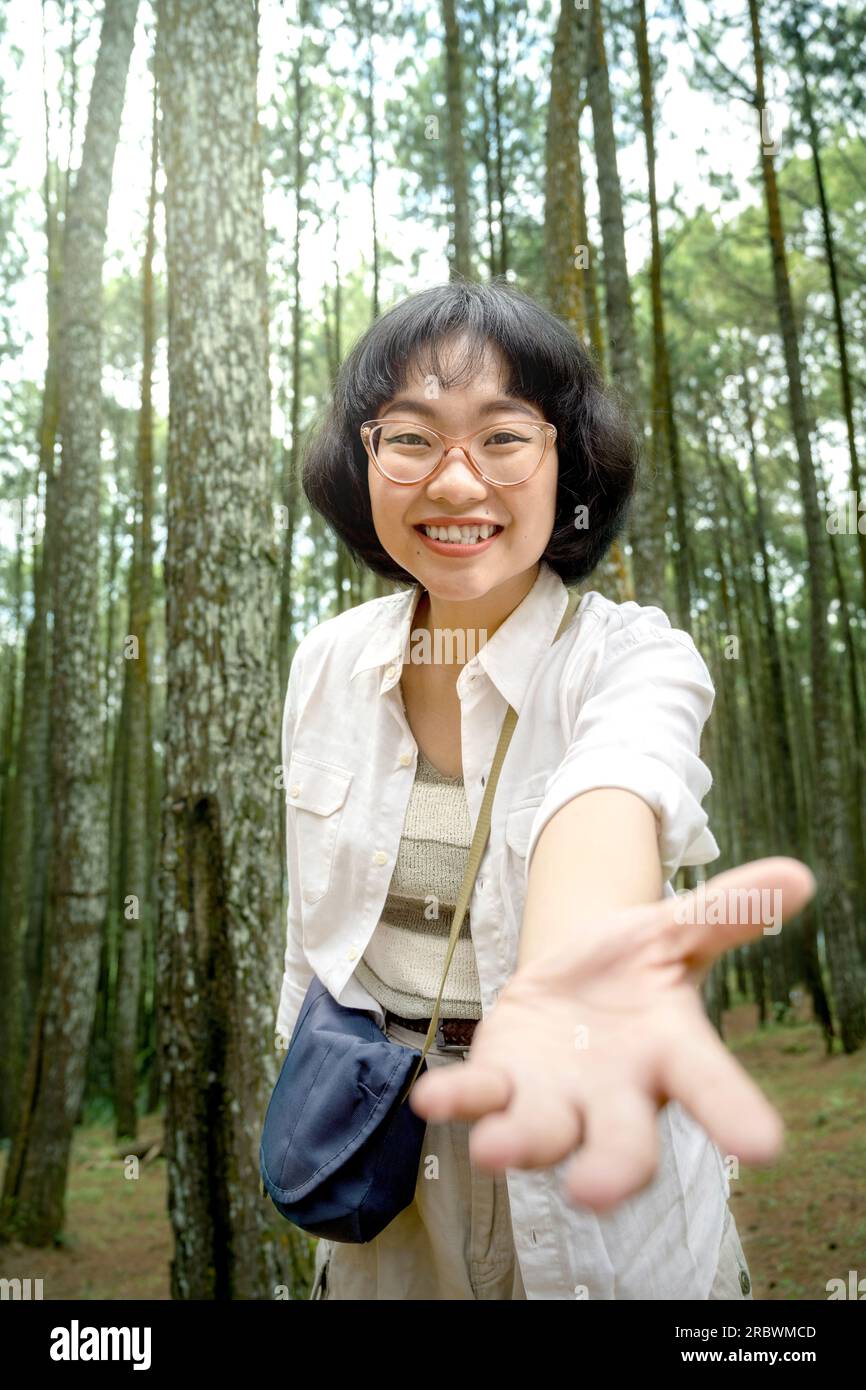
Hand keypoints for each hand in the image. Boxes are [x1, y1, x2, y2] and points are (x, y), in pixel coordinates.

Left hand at [409, 857, 815, 1212]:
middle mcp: (615, 1093)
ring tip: (497, 1149)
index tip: (764, 1144)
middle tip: (596, 1189)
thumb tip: (800, 874)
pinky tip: (431, 1100)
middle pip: (622, 1142)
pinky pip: (479, 1097)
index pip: (711, 1084)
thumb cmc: (635, 963)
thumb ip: (731, 910)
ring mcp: (553, 1096)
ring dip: (521, 1143)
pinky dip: (458, 1101)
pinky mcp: (501, 1080)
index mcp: (671, 1052)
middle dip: (610, 1168)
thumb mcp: (677, 928)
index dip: (735, 1113)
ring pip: (542, 1132)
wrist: (574, 973)